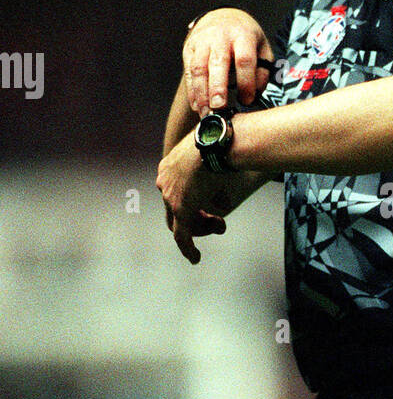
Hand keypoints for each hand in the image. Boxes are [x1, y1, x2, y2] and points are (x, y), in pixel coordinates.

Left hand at [156, 132, 231, 263]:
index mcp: (170, 166)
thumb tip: (222, 202)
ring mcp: (170, 195)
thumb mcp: (216, 157)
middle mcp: (165, 181)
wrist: (218, 140)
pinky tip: (195, 258)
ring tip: (221, 226)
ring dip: (202, 228)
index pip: (177, 191)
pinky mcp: (180, 208)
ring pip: (182, 222)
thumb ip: (215, 178)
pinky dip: (188, 248)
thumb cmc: (222, 143)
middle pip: (176, 208)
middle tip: (218, 221)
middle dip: (198, 217)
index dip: (196, 202)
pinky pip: (181, 235)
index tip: (213, 206)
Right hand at [184, 8, 273, 115]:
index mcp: (243, 35)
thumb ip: (262, 71)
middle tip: (219, 107)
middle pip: (218, 62)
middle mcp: (221, 36)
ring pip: (199, 68)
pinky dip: (192, 91)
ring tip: (206, 113)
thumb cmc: (245, 38)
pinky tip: (196, 105)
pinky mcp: (189, 49)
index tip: (247, 100)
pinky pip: (188, 71)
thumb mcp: (262, 48)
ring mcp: (202, 42)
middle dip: (217, 87)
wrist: (222, 16)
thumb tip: (254, 94)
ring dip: (201, 93)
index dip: (246, 82)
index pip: (244, 60)